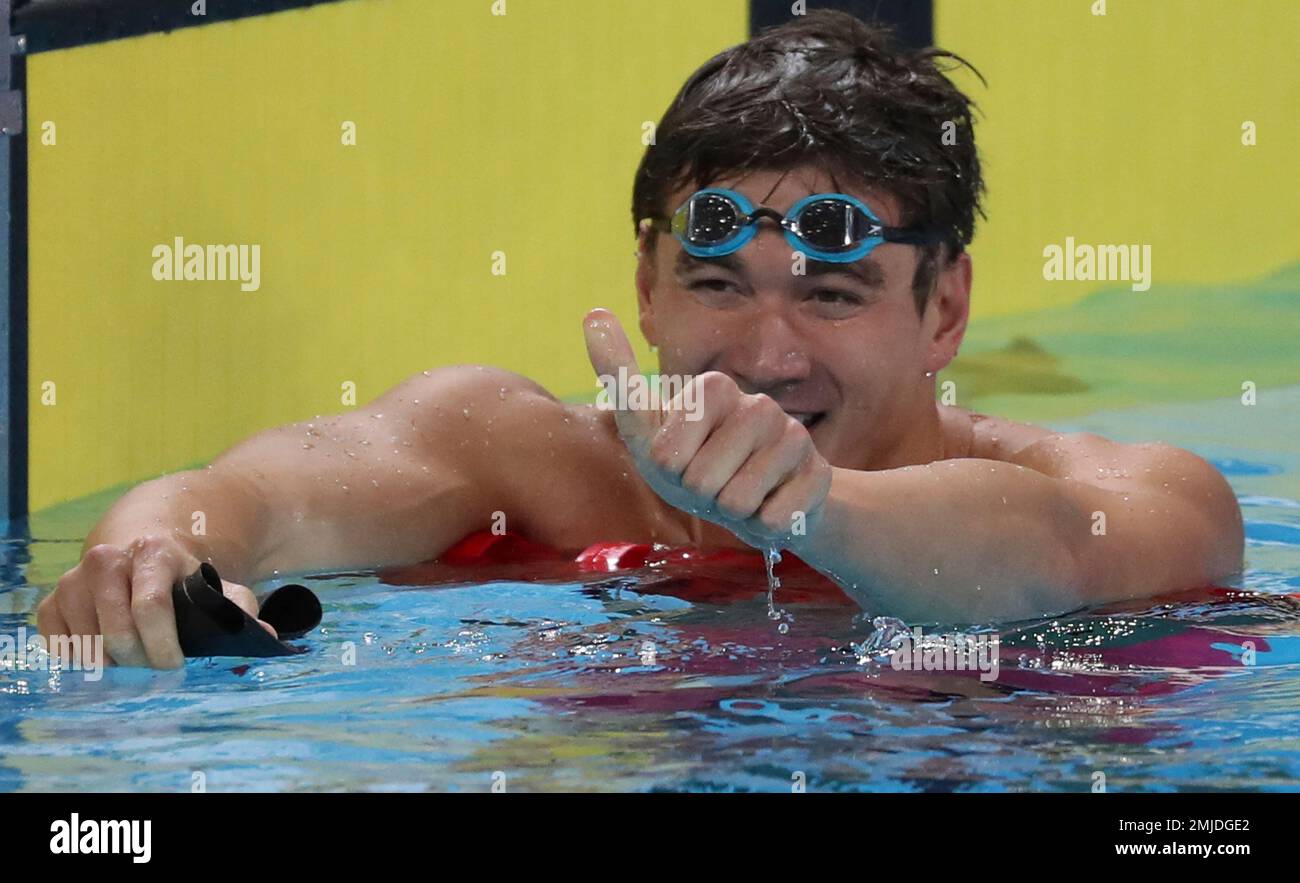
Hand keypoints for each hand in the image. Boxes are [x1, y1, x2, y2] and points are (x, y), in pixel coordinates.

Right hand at [37, 534, 274, 668]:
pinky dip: (82, 658)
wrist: (142, 553)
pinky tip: (105, 654)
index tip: (175, 664)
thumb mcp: (217, 587)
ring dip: (111, 662)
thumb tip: (267, 637)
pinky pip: (60, 642)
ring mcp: (73, 578)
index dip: (162, 645)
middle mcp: (107, 558)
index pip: (150, 606)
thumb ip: (240, 608)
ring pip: (86, 640)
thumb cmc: (184, 582)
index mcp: (153, 551)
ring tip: (133, 659)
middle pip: (115, 629)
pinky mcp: (53, 599)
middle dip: (138, 659)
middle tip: (154, 667)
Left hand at [583, 308, 831, 548]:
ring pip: (738, 502)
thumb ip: (619, 374)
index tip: (683, 460)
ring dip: (731, 510)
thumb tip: (593, 313)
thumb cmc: (694, 462)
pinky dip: (764, 524)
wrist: (758, 499)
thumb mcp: (648, 426)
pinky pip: (774, 519)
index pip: (667, 455)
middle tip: (714, 482)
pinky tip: (771, 505)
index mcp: (714, 387)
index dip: (670, 471)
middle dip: (700, 494)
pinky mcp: (819, 476)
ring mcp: (794, 438)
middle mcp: (759, 404)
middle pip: (701, 481)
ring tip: (741, 493)